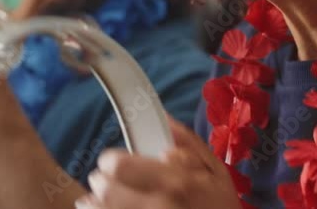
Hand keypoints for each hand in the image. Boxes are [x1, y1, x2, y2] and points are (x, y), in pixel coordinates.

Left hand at [78, 116, 241, 208]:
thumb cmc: (219, 205)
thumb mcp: (215, 170)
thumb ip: (188, 141)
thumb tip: (161, 116)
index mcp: (176, 181)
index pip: (119, 165)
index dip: (112, 161)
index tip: (113, 163)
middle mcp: (157, 205)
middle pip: (104, 190)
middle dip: (102, 182)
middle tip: (105, 182)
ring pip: (99, 208)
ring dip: (96, 202)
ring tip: (102, 200)